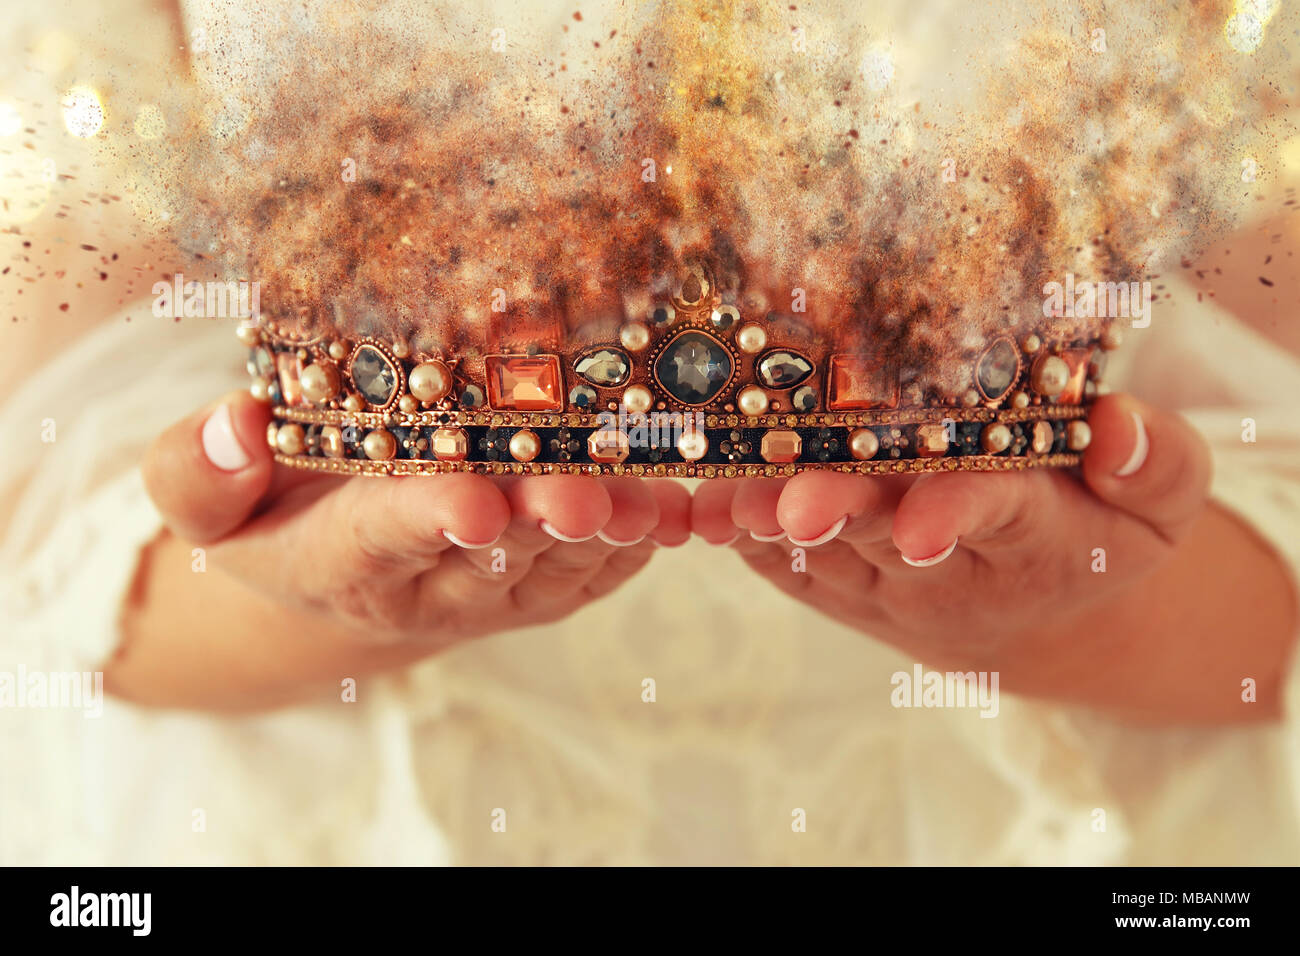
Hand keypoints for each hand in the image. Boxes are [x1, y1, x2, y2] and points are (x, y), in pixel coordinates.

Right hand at [117, 391, 688, 706]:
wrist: (359, 568)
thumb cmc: (276, 515)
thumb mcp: (205, 505)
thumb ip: (196, 475)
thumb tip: (236, 423)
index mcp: (343, 562)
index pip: (382, 539)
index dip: (426, 520)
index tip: (468, 503)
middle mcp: (436, 585)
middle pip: (496, 549)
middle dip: (540, 517)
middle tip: (582, 492)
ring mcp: (510, 588)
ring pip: (568, 554)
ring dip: (614, 518)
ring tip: (654, 481)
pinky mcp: (565, 582)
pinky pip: (614, 561)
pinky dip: (651, 525)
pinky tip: (685, 490)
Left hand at [689, 394, 1254, 717]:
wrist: (1030, 613)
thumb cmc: (1097, 534)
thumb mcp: (1160, 509)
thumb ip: (1156, 467)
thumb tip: (1118, 425)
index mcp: (1035, 539)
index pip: (996, 517)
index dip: (957, 515)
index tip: (922, 526)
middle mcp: (943, 566)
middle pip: (884, 529)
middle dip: (840, 510)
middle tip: (797, 505)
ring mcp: (875, 578)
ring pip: (817, 546)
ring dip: (770, 521)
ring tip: (729, 501)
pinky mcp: (826, 581)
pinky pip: (775, 562)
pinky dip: (737, 531)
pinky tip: (699, 500)